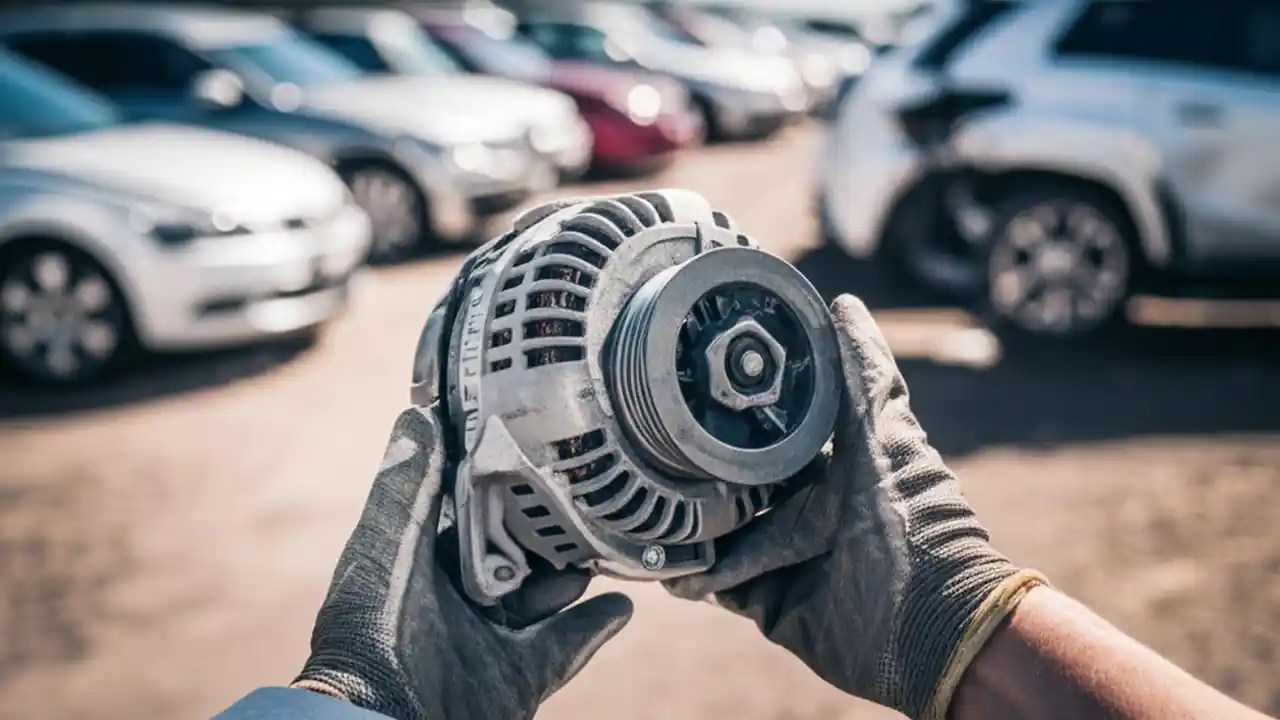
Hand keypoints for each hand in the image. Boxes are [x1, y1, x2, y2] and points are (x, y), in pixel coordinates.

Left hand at [293, 406, 632, 719]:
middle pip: (510, 553)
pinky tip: (622, 603)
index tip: (528, 445)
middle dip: (542, 526)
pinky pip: (564, 647)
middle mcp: (454, 602)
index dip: (492, 481)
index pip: (462, 511)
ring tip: (605, 540)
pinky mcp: (516, 679)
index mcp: (418, 566)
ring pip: (542, 596)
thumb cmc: (370, 637)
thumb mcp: (386, 549)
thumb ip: (405, 487)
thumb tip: (418, 416)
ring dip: (572, 570)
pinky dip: (594, 625)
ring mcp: (488, 641)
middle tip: (580, 492)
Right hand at [665, 295, 1042, 719]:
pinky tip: (662, 563)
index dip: (726, 412)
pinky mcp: (767, 601)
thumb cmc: (915, 523)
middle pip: (728, 481)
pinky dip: (688, 575)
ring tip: (639, 506)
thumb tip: (843, 304)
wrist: (928, 624)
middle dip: (689, 471)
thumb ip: (863, 375)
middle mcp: (798, 507)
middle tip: (643, 449)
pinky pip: (716, 585)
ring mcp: (780, 556)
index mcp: (823, 465)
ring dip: (680, 523)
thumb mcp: (883, 438)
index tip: (680, 388)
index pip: (762, 431)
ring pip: (714, 532)